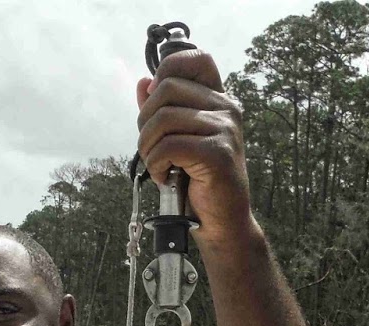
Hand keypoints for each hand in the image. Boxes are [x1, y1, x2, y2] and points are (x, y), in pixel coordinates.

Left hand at [135, 49, 252, 248]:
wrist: (222, 222)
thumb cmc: (198, 182)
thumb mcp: (177, 140)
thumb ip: (161, 110)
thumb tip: (142, 83)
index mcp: (218, 99)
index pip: (194, 59)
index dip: (167, 71)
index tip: (154, 101)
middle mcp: (226, 108)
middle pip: (165, 90)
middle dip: (145, 122)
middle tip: (151, 148)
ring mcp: (224, 129)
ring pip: (163, 119)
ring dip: (148, 148)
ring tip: (158, 166)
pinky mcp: (217, 153)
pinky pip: (169, 146)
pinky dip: (157, 165)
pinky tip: (165, 178)